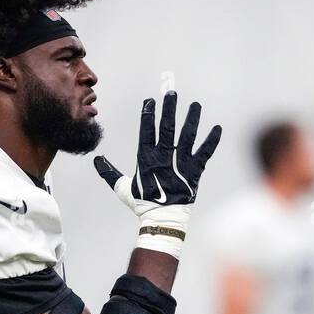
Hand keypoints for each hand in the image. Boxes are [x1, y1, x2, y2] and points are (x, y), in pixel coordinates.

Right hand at [93, 91, 221, 237]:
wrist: (162, 220)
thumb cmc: (142, 204)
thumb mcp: (122, 188)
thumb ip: (110, 173)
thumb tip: (96, 161)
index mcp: (146, 159)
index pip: (147, 131)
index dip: (148, 115)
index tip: (150, 101)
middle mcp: (164, 158)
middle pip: (167, 128)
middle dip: (169, 109)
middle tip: (172, 93)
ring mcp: (180, 164)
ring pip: (187, 137)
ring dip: (192, 119)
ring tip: (195, 105)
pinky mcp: (194, 172)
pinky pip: (205, 153)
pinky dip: (211, 141)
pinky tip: (217, 128)